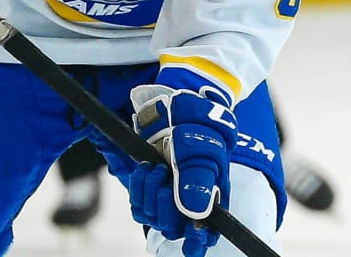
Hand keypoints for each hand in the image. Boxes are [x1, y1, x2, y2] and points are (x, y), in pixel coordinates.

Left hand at [129, 84, 237, 255]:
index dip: (198, 242)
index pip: (206, 236)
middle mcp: (190, 204)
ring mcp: (168, 197)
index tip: (192, 241)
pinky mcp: (149, 190)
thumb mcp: (202, 152)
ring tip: (155, 168)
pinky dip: (138, 188)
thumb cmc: (195, 129)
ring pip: (152, 218)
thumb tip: (194, 216)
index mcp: (211, 200)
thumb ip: (198, 184)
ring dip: (149, 193)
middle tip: (164, 176)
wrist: (172, 107)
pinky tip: (145, 169)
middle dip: (165, 205)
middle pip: (173, 229)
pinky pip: (138, 205)